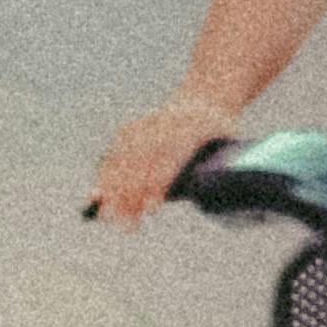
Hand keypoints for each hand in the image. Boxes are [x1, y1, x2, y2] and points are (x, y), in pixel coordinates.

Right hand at [90, 90, 231, 222]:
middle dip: (131, 196)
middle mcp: (162, 124)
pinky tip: (98, 196)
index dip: (159, 184)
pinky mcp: (131, 128)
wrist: (204, 100)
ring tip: (110, 218)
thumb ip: (222, 165)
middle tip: (128, 227)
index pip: (170, 158)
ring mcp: (144, 125)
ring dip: (114, 190)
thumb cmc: (219, 132)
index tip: (153, 208)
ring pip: (123, 158)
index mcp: (189, 128)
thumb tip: (210, 194)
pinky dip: (104, 175)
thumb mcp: (229, 142)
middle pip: (141, 162)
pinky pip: (114, 152)